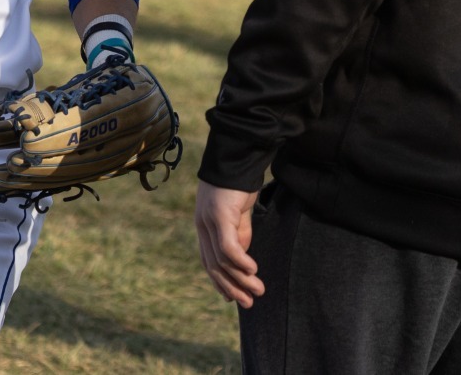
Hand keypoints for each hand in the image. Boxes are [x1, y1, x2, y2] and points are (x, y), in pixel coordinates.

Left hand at [194, 182, 263, 307]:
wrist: (237, 157)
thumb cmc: (239, 183)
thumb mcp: (239, 214)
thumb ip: (239, 234)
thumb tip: (242, 260)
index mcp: (204, 225)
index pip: (208, 261)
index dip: (220, 282)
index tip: (233, 298)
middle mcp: (202, 225)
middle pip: (214, 265)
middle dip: (232, 287)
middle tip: (249, 303)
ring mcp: (208, 220)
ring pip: (222, 260)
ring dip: (241, 279)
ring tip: (258, 290)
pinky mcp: (219, 215)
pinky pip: (229, 247)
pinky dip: (240, 262)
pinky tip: (253, 270)